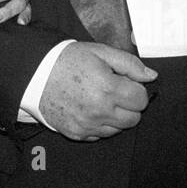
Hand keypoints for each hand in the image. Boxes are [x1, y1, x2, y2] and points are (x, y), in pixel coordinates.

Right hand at [38, 41, 155, 140]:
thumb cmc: (67, 60)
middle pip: (134, 118)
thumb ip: (129, 64)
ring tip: (99, 99)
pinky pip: (100, 135)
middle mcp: (100, 111)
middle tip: (113, 91)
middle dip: (128, 104)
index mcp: (108, 88)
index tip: (124, 82)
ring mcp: (88, 125)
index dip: (135, 89)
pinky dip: (99, 124)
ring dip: (115, 116)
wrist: (34, 74)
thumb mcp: (99, 52)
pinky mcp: (77, 133)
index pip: (141, 99)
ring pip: (118, 129)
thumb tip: (152, 76)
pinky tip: (88, 108)